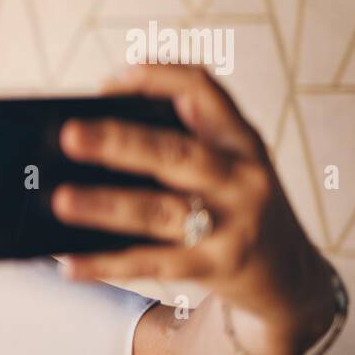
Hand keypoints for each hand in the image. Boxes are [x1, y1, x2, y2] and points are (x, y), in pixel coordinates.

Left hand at [52, 63, 334, 348]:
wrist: (292, 276)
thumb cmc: (238, 207)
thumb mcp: (229, 163)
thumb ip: (183, 139)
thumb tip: (100, 124)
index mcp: (241, 140)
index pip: (205, 91)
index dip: (158, 78)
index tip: (110, 80)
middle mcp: (242, 178)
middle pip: (177, 154)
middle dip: (121, 142)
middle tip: (70, 134)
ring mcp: (233, 225)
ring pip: (161, 211)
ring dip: (107, 205)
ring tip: (62, 200)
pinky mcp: (218, 266)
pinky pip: (153, 264)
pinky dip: (108, 265)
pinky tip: (70, 265)